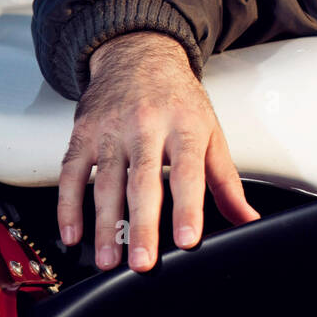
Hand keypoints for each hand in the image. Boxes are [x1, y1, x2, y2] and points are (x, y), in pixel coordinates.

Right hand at [58, 31, 260, 271]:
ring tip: (108, 260)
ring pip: (106, 182)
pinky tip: (73, 234)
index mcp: (185, 127)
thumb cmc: (179, 100)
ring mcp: (112, 129)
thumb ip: (226, 182)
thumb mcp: (210, 134)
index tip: (188, 239)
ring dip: (105, 225)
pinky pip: (72, 172)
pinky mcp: (84, 133)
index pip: (188, 172)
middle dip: (142, 225)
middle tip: (142, 262)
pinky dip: (68, 205)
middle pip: (144, 181)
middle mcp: (147, 127)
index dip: (188, 207)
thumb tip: (248, 220)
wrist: (139, 54)